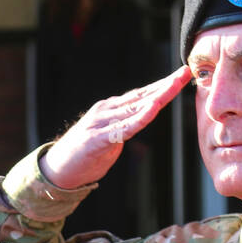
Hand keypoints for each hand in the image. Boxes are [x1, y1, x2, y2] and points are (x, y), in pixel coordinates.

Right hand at [40, 65, 189, 189]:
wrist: (57, 170)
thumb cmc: (85, 154)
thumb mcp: (111, 136)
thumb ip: (126, 125)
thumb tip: (143, 117)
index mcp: (111, 109)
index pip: (142, 94)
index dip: (163, 84)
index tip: (182, 75)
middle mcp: (107, 110)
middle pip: (142, 96)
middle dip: (165, 85)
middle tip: (185, 72)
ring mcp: (101, 123)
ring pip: (135, 108)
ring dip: (157, 96)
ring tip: (174, 85)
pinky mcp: (97, 139)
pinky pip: (123, 128)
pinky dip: (139, 118)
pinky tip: (153, 109)